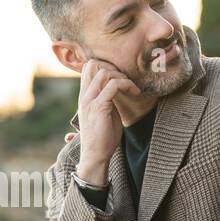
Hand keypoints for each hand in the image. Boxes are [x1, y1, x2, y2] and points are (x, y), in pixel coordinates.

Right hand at [76, 59, 139, 181]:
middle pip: (93, 64)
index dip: (106, 66)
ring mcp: (90, 100)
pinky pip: (113, 85)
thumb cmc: (102, 137)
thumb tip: (117, 88)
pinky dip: (127, 85)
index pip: (88, 68)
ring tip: (132, 88)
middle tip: (127, 80)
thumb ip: (107, 99)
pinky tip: (135, 93)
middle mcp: (84, 96)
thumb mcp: (104, 113)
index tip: (121, 77)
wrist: (95, 156)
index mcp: (84, 96)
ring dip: (123, 76)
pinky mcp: (99, 107)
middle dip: (114, 67)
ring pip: (105, 72)